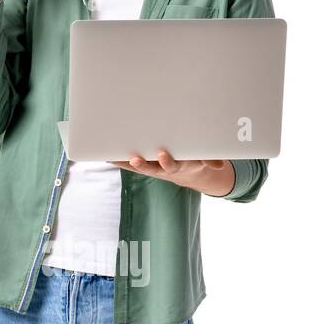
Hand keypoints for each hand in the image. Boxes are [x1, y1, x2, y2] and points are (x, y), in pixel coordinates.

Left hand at [109, 149, 234, 195]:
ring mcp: (151, 167)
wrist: (187, 168)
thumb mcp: (206, 159)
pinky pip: (126, 163)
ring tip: (111, 156)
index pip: (172, 165)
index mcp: (180, 164)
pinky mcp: (142, 164)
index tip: (162, 155)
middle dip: (144, 164)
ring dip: (125, 162)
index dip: (167, 162)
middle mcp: (163, 168)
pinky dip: (115, 159)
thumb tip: (219, 165)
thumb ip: (212, 160)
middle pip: (151, 168)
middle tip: (135, 158)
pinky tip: (104, 155)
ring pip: (137, 165)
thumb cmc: (196, 156)